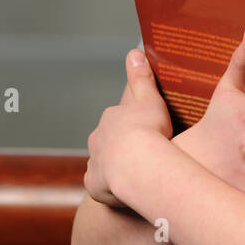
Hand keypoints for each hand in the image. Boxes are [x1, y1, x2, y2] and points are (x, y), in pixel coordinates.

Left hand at [83, 47, 173, 208]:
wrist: (137, 165)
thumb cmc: (148, 131)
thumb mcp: (150, 99)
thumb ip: (142, 78)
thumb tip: (134, 52)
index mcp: (111, 118)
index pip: (119, 119)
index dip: (133, 126)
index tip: (147, 132)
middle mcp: (98, 138)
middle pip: (108, 141)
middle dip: (122, 147)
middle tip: (144, 155)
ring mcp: (95, 162)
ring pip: (104, 163)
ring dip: (116, 167)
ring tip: (137, 175)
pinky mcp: (94, 184)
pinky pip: (101, 186)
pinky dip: (111, 187)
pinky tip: (126, 191)